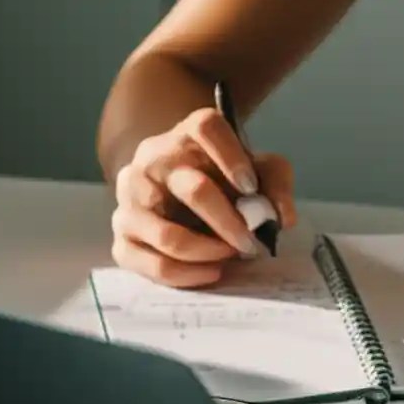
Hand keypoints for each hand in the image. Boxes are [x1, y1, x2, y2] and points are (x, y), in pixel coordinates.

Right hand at [110, 107, 297, 287]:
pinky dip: (188, 275)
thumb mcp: (259, 171)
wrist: (179, 194)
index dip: (232, 157)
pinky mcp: (122, 236)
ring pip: (168, 236)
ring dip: (208, 253)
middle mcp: (151, 160)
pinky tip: (212, 271)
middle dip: (230, 223)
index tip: (251, 187)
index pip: (206, 127)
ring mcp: (131, 199)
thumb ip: (275, 184)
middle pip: (193, 189)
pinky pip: (153, 264)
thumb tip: (281, 218)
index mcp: (187, 135)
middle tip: (251, 243)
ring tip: (230, 257)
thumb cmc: (224, 179)